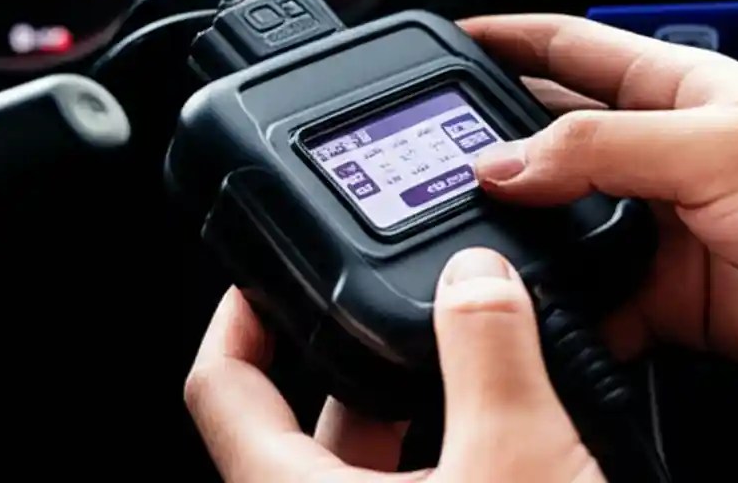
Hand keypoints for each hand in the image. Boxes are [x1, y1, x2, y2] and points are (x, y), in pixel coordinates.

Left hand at [184, 249, 601, 482]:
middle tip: (393, 298)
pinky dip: (454, 445)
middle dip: (353, 352)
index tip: (260, 274)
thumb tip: (477, 274)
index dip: (235, 318)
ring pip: (373, 458)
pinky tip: (509, 425)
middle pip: (307, 417)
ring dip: (415, 401)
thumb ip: (491, 351)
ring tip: (465, 347)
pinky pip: (427, 480)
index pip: (219, 389)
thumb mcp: (518, 459)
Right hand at [460, 14, 737, 402]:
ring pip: (564, 225)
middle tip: (430, 161)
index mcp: (678, 89)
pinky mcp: (673, 295)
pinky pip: (595, 300)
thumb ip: (602, 153)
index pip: (571, 47)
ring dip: (522, 236)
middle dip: (491, 146)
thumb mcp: (720, 153)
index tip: (445, 41)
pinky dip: (565, 309)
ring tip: (472, 240)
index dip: (506, 37)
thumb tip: (503, 162)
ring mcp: (665, 226)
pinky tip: (542, 313)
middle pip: (552, 140)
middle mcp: (662, 153)